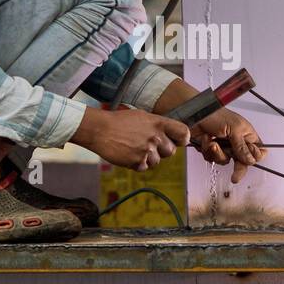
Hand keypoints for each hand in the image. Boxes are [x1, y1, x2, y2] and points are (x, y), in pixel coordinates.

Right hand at [74, 108, 190, 170]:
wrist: (100, 129)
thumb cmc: (118, 121)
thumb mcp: (142, 116)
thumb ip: (157, 125)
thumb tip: (169, 134)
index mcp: (158, 123)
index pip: (183, 133)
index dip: (183, 139)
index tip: (179, 141)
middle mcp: (155, 137)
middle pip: (171, 151)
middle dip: (162, 151)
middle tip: (148, 145)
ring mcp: (147, 150)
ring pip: (157, 161)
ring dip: (148, 158)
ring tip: (134, 148)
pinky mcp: (138, 161)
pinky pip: (144, 167)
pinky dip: (137, 163)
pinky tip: (128, 153)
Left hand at [191, 109, 266, 182]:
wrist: (193, 114)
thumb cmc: (215, 114)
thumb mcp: (233, 129)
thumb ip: (242, 146)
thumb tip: (251, 160)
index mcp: (247, 134)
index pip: (259, 151)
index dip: (254, 157)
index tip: (249, 158)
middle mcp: (237, 142)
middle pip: (243, 162)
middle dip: (237, 168)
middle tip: (235, 177)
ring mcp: (224, 147)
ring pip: (226, 161)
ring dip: (218, 153)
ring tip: (213, 142)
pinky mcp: (212, 150)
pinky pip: (213, 159)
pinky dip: (208, 151)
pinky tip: (206, 141)